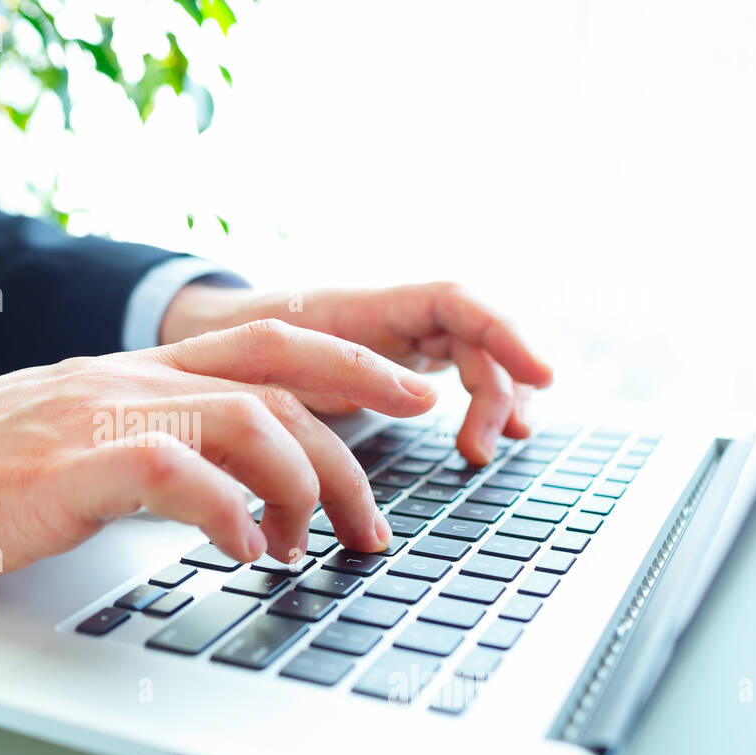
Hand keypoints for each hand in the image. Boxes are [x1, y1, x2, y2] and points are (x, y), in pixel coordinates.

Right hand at [0, 321, 437, 576]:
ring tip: (310, 548)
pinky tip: (245, 553)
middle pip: (279, 382)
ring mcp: (100, 416)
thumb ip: (146, 451)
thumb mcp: (73, 446)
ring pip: (245, 421)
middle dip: (354, 448)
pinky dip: (228, 513)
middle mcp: (130, 380)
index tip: (410, 399)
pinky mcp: (68, 465)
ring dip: (302, 487)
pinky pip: (175, 472)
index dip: (351, 367)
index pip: (269, 346)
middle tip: (379, 523)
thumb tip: (220, 496)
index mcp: (136, 374)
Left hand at [161, 281, 552, 464]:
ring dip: (491, 403)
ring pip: (472, 362)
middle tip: (482, 450)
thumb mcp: (273, 362)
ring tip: (485, 450)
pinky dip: (473, 409)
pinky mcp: (399, 365)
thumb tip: (416, 398)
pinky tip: (478, 442)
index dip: (504, 335)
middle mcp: (396, 314)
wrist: (213, 345)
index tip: (542, 377)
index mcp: (368, 304)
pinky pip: (456, 379)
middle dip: (494, 390)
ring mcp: (403, 337)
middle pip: (475, 338)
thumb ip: (331, 374)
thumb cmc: (239, 346)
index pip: (455, 302)